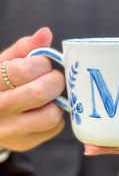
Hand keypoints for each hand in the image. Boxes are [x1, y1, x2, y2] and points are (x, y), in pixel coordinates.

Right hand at [0, 28, 64, 150]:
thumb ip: (24, 48)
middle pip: (39, 93)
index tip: (42, 63)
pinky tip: (45, 109)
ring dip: (56, 101)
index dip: (41, 63)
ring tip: (49, 95)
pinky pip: (54, 127)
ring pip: (50, 115)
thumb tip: (46, 33)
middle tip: (52, 78)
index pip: (22, 70)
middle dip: (54, 80)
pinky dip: (56, 115)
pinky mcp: (25, 143)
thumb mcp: (2, 64)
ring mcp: (11, 131)